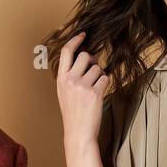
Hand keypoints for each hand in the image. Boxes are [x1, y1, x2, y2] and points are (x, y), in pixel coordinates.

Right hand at [55, 31, 107, 146]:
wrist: (78, 132)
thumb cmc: (73, 112)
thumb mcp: (64, 92)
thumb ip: (71, 74)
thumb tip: (86, 57)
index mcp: (61, 79)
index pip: (66, 52)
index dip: (75, 40)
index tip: (82, 35)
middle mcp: (70, 80)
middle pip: (85, 56)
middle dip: (92, 62)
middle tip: (92, 72)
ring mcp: (82, 86)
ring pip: (98, 68)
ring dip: (100, 75)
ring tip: (93, 89)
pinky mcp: (95, 93)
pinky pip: (106, 78)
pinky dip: (105, 84)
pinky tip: (99, 94)